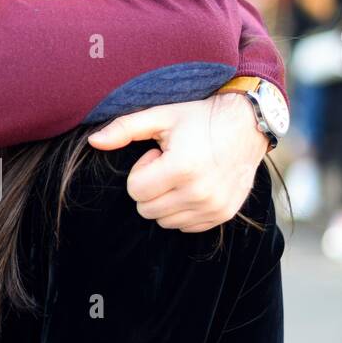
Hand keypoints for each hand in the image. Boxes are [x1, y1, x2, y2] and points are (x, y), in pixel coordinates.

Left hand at [88, 94, 265, 231]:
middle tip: (171, 163)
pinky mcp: (222, 215)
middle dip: (151, 187)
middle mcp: (200, 193)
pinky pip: (186, 226)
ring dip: (167, 200)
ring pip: (164, 221)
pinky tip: (196, 185)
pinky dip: (184, 209)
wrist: (248, 125)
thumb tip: (93, 141)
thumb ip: (124, 128)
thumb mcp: (161, 116)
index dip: (141, 170)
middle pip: (146, 209)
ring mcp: (214, 207)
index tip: (158, 154)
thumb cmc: (200, 118)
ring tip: (184, 173)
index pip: (135, 190)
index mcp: (182, 168)